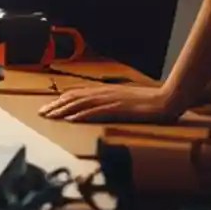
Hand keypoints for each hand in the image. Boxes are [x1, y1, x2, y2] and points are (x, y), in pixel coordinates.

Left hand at [38, 84, 186, 122]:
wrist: (169, 99)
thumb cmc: (151, 101)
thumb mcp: (127, 99)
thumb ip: (113, 101)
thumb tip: (101, 108)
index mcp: (106, 90)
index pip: (77, 94)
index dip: (61, 100)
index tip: (48, 107)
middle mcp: (105, 93)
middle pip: (74, 98)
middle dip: (56, 105)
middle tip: (41, 113)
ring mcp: (111, 100)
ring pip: (81, 104)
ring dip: (63, 110)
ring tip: (49, 116)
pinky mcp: (119, 108)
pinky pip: (96, 112)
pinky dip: (82, 115)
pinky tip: (71, 119)